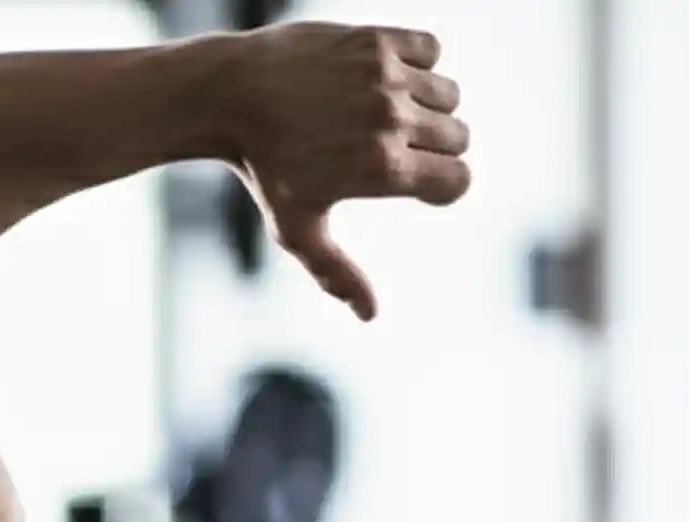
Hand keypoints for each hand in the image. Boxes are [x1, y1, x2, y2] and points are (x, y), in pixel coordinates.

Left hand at [228, 22, 470, 320]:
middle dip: (435, 147)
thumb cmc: (262, 168)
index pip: (458, 180)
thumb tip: (369, 316)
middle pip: (458, 138)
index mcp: (383, 169)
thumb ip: (336, 274)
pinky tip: (388, 77)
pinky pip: (430, 49)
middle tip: (391, 145)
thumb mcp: (296, 229)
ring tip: (385, 112)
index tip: (416, 179)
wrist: (230, 96)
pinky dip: (420, 61)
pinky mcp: (375, 39)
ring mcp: (385, 77)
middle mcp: (391, 120)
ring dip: (428, 105)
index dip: (441, 185)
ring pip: (448, 94)